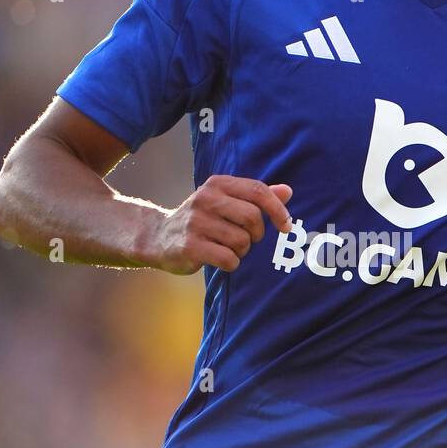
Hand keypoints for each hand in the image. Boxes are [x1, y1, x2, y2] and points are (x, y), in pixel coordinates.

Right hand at [150, 175, 292, 274]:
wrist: (159, 236)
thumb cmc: (202, 219)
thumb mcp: (226, 201)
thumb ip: (256, 196)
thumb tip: (287, 191)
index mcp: (218, 184)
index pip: (258, 191)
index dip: (278, 210)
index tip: (286, 226)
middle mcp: (206, 199)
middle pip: (253, 218)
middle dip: (257, 234)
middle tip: (247, 239)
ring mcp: (196, 222)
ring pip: (242, 241)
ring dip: (242, 251)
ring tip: (229, 248)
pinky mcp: (190, 246)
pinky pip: (228, 259)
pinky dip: (231, 263)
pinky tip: (221, 259)